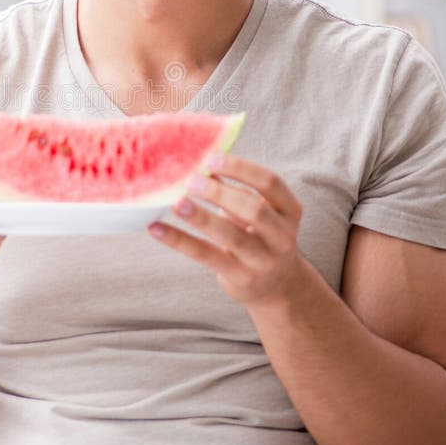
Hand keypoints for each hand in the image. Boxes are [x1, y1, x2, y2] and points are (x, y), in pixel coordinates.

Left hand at [149, 155, 303, 307]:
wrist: (278, 286)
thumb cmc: (260, 236)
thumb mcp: (257, 210)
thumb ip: (233, 188)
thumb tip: (196, 160)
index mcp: (289, 210)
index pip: (270, 182)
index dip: (241, 168)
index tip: (211, 158)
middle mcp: (282, 236)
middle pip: (254, 209)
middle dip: (221, 193)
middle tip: (192, 181)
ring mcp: (263, 260)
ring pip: (232, 237)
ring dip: (201, 217)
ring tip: (176, 203)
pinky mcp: (240, 277)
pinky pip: (207, 256)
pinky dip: (179, 241)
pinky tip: (156, 229)